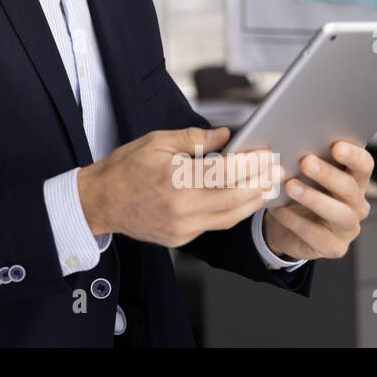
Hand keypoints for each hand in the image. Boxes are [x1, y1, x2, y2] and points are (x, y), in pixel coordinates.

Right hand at [78, 126, 283, 247]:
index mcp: (175, 180)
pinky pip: (213, 225)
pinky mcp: (180, 239)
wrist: (100, 202)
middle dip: (259, 184)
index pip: (224, 172)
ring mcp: (182, 228)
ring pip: (229, 217)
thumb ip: (194, 139)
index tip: (265, 154)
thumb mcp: (156, 142)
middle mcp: (181, 208)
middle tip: (276, 171)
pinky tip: (240, 200)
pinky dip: (230, 212)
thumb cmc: (124, 169)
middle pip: (234, 198)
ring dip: (252, 202)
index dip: (250, 163)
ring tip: (267, 187)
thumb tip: (225, 137)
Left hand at [263, 141, 373, 260]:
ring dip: (314, 198)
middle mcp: (357, 203)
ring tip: (290, 186)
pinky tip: (279, 209)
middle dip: (327, 174)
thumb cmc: (297, 191)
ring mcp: (349, 227)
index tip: (336, 145)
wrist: (284, 227)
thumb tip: (290, 142)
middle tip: (306, 162)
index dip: (353, 155)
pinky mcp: (335, 247)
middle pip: (349, 187)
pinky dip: (296, 221)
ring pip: (339, 213)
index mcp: (354, 180)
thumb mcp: (302, 174)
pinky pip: (318, 234)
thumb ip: (305, 160)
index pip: (364, 165)